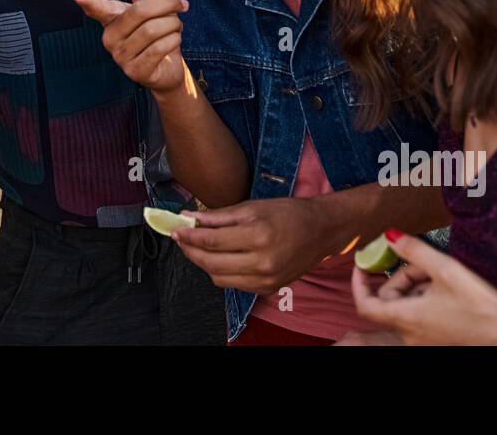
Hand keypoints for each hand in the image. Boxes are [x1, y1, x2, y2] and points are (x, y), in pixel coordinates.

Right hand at [72, 0, 188, 93]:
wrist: (166, 69)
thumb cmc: (158, 35)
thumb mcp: (159, 11)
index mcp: (112, 19)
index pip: (98, 8)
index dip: (88, 1)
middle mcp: (110, 38)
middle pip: (140, 11)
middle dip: (167, 4)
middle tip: (182, 4)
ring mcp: (120, 57)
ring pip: (153, 29)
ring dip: (174, 24)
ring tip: (177, 27)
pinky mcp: (134, 72)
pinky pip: (159, 48)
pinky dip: (174, 40)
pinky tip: (175, 40)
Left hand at [172, 197, 335, 294]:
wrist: (321, 231)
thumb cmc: (288, 213)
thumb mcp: (252, 206)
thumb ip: (218, 216)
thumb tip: (188, 218)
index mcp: (258, 235)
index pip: (211, 241)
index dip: (188, 236)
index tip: (175, 229)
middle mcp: (263, 262)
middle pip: (211, 263)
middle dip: (191, 251)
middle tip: (181, 238)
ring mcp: (266, 279)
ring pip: (219, 278)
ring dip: (203, 263)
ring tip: (198, 247)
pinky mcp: (268, 289)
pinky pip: (233, 285)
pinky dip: (221, 273)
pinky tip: (220, 258)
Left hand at [350, 230, 496, 344]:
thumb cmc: (481, 306)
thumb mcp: (446, 270)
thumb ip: (414, 250)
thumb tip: (389, 234)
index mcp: (407, 319)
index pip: (365, 304)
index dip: (359, 283)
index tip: (362, 264)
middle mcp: (411, 335)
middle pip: (390, 300)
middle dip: (401, 278)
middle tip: (423, 262)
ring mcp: (425, 341)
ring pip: (407, 307)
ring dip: (417, 287)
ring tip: (442, 274)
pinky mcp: (439, 341)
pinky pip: (421, 316)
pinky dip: (427, 300)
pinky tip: (449, 289)